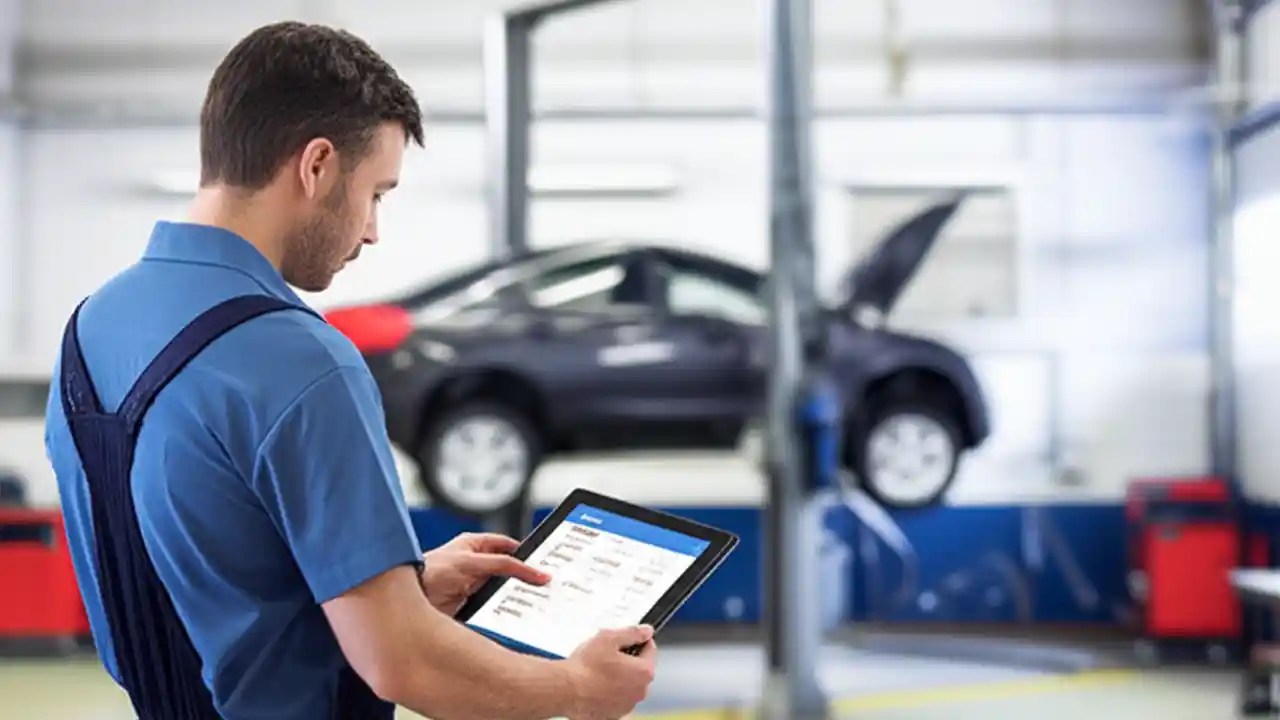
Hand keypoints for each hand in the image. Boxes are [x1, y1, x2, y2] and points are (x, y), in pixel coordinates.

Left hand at [419, 533, 549, 616]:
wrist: (410, 600)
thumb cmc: (432, 572)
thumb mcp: (472, 562)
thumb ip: (504, 565)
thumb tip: (533, 572)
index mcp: (475, 546)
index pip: (510, 547)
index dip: (527, 554)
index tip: (546, 564)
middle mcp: (476, 565)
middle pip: (509, 571)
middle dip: (524, 579)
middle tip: (545, 586)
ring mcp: (475, 587)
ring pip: (503, 591)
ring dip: (515, 598)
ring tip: (535, 603)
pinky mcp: (472, 607)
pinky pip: (495, 609)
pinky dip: (505, 613)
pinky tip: (515, 616)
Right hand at [564, 626, 657, 719]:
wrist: (566, 690)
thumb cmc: (586, 667)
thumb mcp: (609, 638)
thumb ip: (632, 633)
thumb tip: (645, 631)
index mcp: (644, 672)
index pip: (651, 649)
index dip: (638, 640)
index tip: (628, 638)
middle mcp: (639, 691)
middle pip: (640, 668)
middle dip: (627, 660)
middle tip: (608, 653)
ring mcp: (626, 705)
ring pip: (628, 684)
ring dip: (618, 676)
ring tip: (598, 669)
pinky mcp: (612, 713)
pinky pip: (616, 697)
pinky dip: (609, 690)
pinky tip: (595, 683)